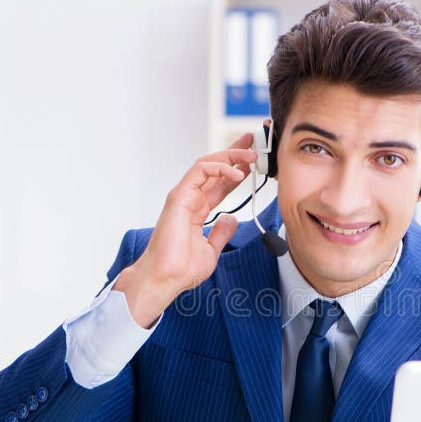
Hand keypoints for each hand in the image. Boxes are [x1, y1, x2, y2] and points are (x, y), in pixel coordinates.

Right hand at [114, 133, 255, 326]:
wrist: (167, 278)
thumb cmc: (182, 268)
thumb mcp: (211, 249)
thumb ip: (221, 232)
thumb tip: (231, 218)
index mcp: (197, 209)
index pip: (219, 182)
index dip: (236, 169)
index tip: (252, 161)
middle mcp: (190, 199)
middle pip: (214, 167)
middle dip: (234, 153)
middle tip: (253, 143)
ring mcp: (183, 196)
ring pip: (207, 164)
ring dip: (230, 156)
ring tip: (250, 156)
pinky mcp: (179, 196)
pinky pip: (199, 172)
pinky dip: (219, 168)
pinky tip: (236, 173)